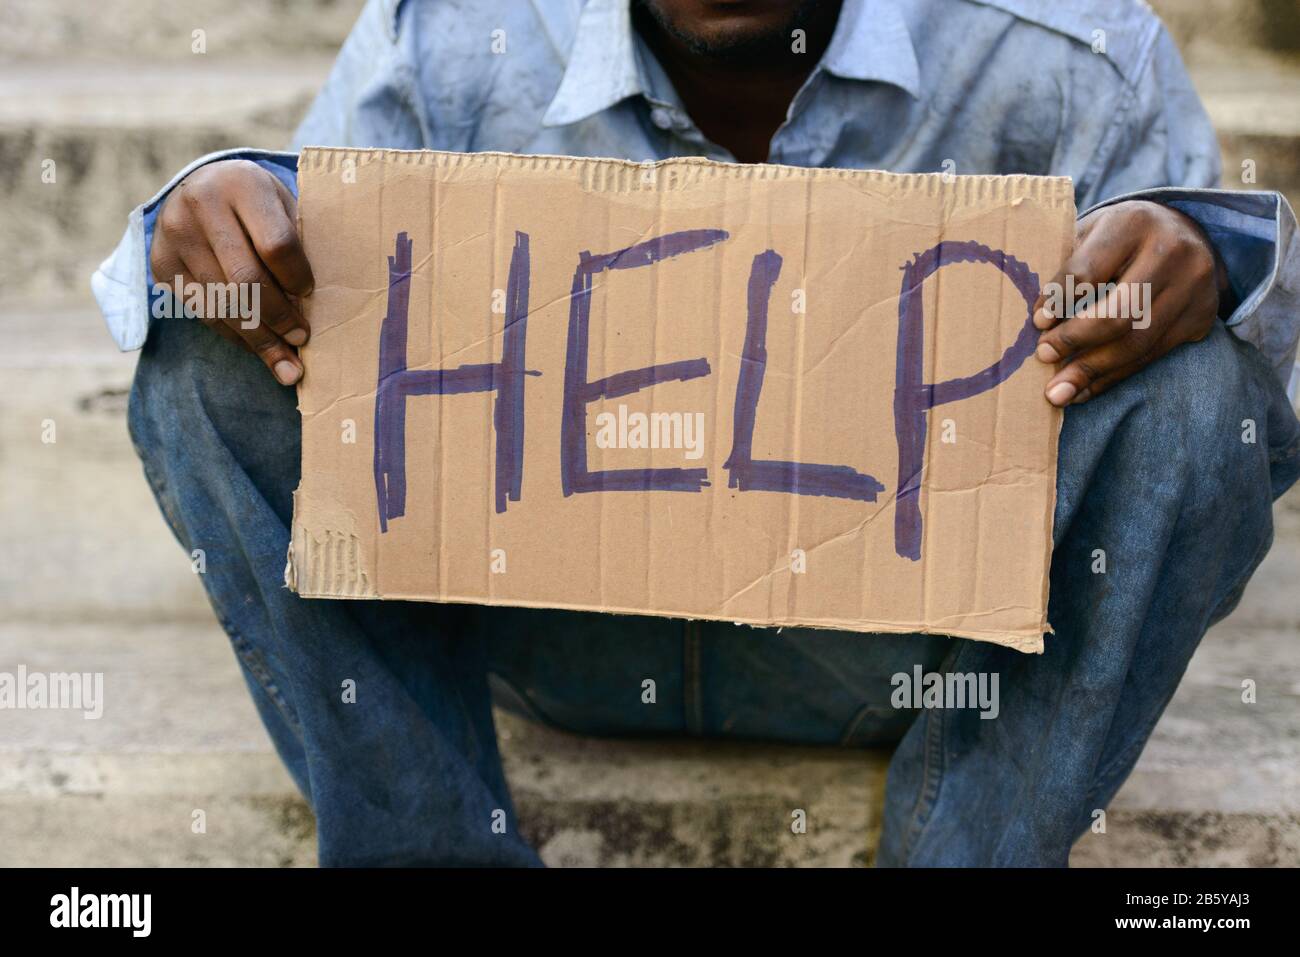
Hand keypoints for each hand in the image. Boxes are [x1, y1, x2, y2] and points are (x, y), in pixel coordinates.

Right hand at [150, 159, 314, 384]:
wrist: (201, 186)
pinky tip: (257, 348)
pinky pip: (203, 312)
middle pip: (245, 279)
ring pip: (222, 302)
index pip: (276, 244)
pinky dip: (234, 336)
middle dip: (278, 317)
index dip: (296, 278)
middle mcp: (199, 205)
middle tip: (301, 340)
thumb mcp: (283, 205)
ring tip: (286, 365)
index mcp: (242, 184)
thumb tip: (316, 308)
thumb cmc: (258, 203)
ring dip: (259, 340)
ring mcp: (174, 236)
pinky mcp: (161, 264)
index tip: (310, 296)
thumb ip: (298, 245)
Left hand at [1032, 200, 1225, 405]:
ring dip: (1092, 372)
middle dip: (1075, 341)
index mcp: (1133, 224)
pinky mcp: (1201, 317)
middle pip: (1118, 313)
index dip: (1058, 302)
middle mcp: (1172, 253)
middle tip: (1043, 357)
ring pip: (1136, 343)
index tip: (1037, 324)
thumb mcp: (1090, 234)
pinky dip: (1113, 377)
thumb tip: (1038, 323)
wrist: (1184, 232)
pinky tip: (1085, 390)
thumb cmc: (1119, 238)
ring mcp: (1194, 287)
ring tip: (1058, 392)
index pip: (1087, 273)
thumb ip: (1066, 269)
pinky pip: (1151, 356)